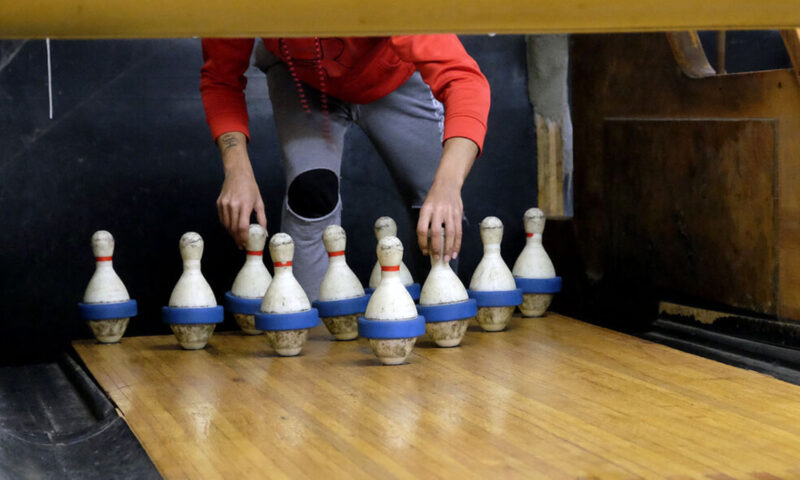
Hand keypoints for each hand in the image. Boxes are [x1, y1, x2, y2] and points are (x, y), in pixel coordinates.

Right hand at [215, 132, 266, 246]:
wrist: (237, 173)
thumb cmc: (250, 188)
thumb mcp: (259, 202)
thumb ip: (262, 219)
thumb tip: (264, 233)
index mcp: (244, 205)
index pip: (242, 226)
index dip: (243, 237)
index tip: (246, 244)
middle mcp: (233, 205)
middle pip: (233, 228)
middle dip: (237, 238)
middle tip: (242, 245)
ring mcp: (224, 204)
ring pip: (226, 225)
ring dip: (231, 234)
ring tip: (237, 238)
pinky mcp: (219, 203)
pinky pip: (222, 219)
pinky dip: (226, 226)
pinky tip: (232, 228)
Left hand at [417, 137, 478, 261]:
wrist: (448, 184)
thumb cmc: (434, 198)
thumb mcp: (425, 207)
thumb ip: (426, 222)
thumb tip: (427, 244)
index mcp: (426, 210)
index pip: (422, 229)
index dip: (422, 243)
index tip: (424, 251)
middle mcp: (438, 211)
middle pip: (437, 233)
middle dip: (437, 248)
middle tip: (437, 258)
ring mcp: (450, 213)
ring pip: (450, 234)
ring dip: (449, 248)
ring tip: (448, 258)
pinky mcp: (459, 215)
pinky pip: (458, 232)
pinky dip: (457, 243)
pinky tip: (455, 251)